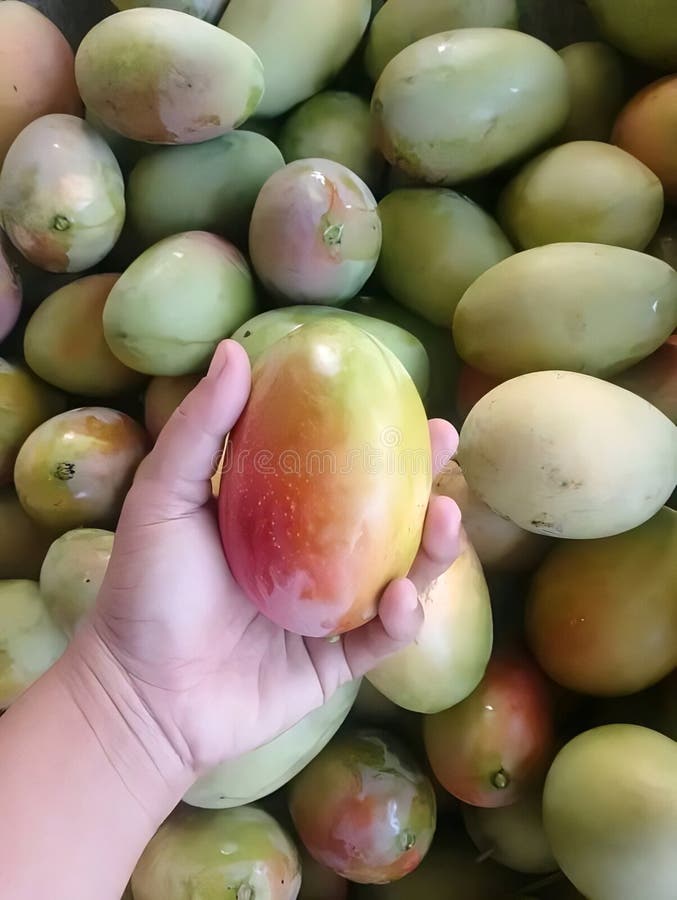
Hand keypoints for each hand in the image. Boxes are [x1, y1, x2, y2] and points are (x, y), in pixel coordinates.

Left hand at [76, 340, 461, 775]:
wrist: (137, 695)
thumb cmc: (145, 588)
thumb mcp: (164, 496)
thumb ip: (200, 428)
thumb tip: (235, 351)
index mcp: (278, 515)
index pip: (339, 465)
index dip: (378, 432)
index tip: (408, 399)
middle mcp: (311, 558)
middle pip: (383, 515)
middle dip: (424, 481)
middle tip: (446, 448)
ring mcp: (326, 611)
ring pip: (398, 574)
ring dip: (432, 549)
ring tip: (445, 518)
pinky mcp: (333, 664)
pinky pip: (380, 640)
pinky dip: (401, 619)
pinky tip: (402, 597)